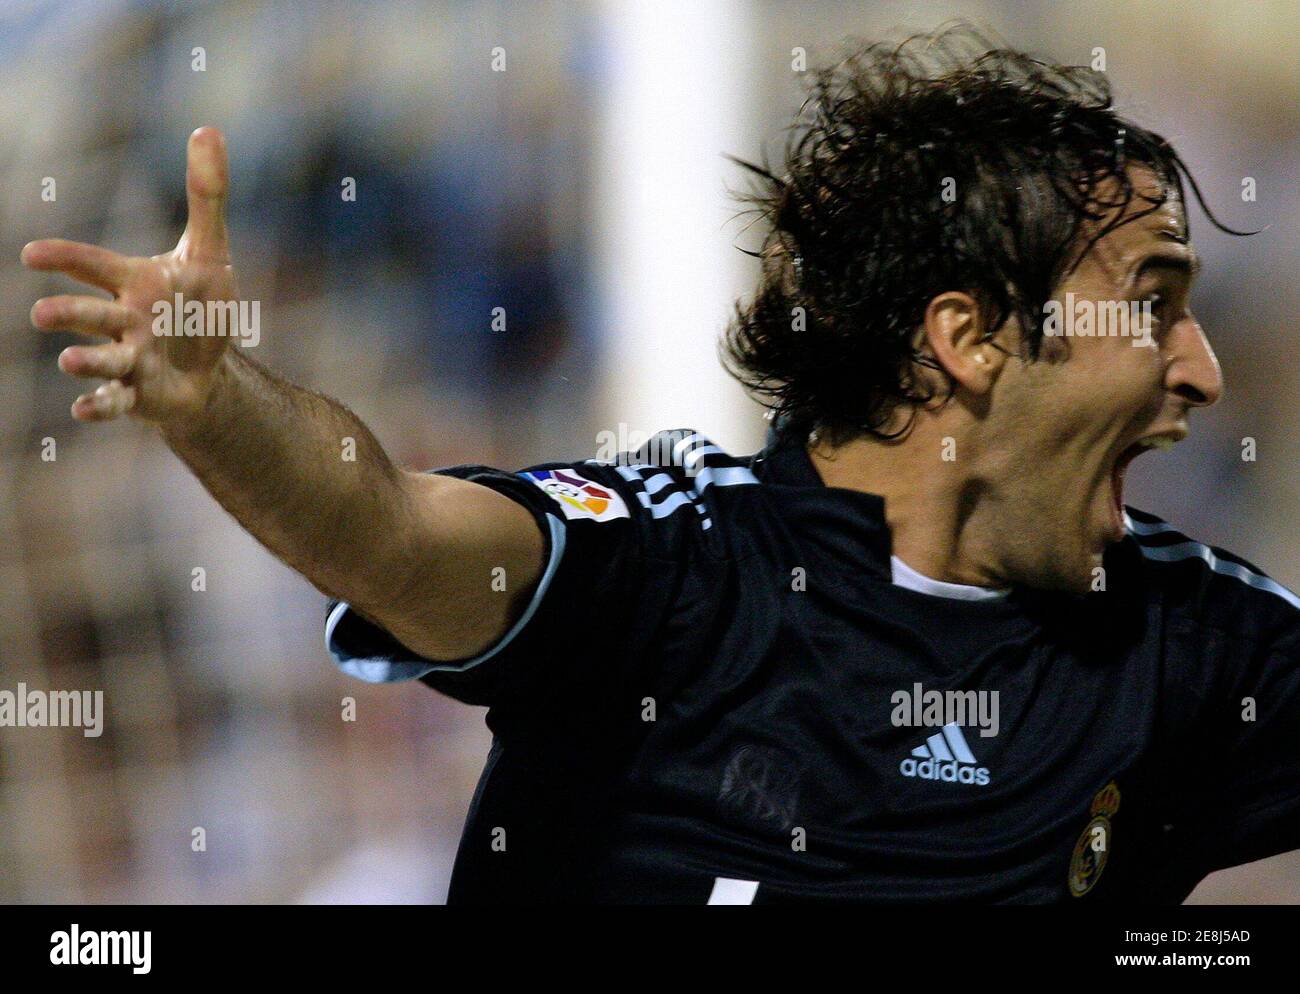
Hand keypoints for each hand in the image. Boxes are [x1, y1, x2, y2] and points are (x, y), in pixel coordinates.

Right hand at [23, 126, 238, 422]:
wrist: (210, 366)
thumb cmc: (199, 306)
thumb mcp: (209, 252)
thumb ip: (205, 196)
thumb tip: (207, 130)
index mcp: (132, 282)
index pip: (92, 264)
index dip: (65, 259)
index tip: (33, 255)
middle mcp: (121, 320)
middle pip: (88, 314)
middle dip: (68, 314)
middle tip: (44, 316)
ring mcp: (127, 359)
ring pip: (99, 358)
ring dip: (84, 360)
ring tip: (72, 360)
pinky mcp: (139, 393)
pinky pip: (114, 400)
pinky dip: (100, 405)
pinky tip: (86, 408)